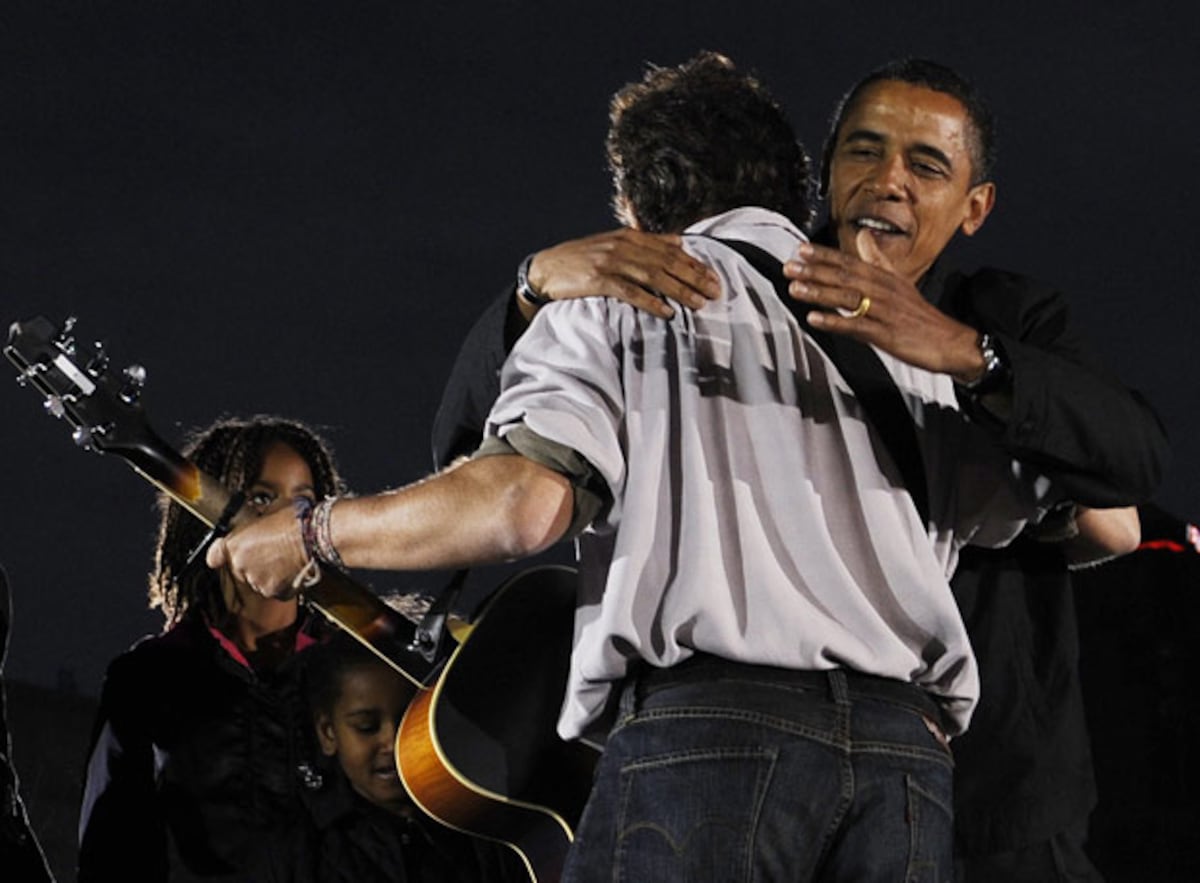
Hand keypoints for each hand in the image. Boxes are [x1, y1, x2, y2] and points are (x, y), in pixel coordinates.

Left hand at [206, 506, 307, 599]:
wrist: (315, 536)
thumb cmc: (296, 520)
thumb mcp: (269, 511)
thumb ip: (257, 523)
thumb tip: (260, 522)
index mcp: (235, 544)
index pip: (215, 555)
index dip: (220, 556)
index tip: (219, 558)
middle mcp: (241, 564)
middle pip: (241, 568)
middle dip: (254, 563)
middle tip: (272, 551)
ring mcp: (256, 580)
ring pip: (259, 581)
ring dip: (269, 574)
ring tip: (286, 560)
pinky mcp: (274, 592)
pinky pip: (276, 590)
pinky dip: (283, 584)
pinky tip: (293, 570)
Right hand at [525, 228, 720, 320]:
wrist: (545, 270)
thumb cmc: (582, 260)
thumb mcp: (614, 244)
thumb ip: (646, 243)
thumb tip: (678, 241)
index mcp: (629, 236)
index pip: (670, 249)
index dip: (695, 263)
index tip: (714, 277)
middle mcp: (623, 246)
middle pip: (667, 262)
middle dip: (694, 277)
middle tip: (715, 292)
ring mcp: (610, 262)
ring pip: (653, 276)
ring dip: (679, 290)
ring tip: (698, 303)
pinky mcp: (598, 280)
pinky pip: (630, 292)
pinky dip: (650, 301)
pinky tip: (666, 311)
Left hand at [784, 230, 983, 381]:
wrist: (950, 342)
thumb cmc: (919, 315)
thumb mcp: (899, 282)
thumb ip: (878, 260)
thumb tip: (863, 236)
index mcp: (885, 277)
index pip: (850, 262)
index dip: (825, 255)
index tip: (800, 249)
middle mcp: (884, 290)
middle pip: (845, 276)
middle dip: (815, 271)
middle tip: (789, 266)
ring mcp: (885, 312)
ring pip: (848, 298)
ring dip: (820, 292)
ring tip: (795, 288)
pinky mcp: (887, 334)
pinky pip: (857, 326)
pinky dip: (835, 322)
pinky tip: (815, 319)